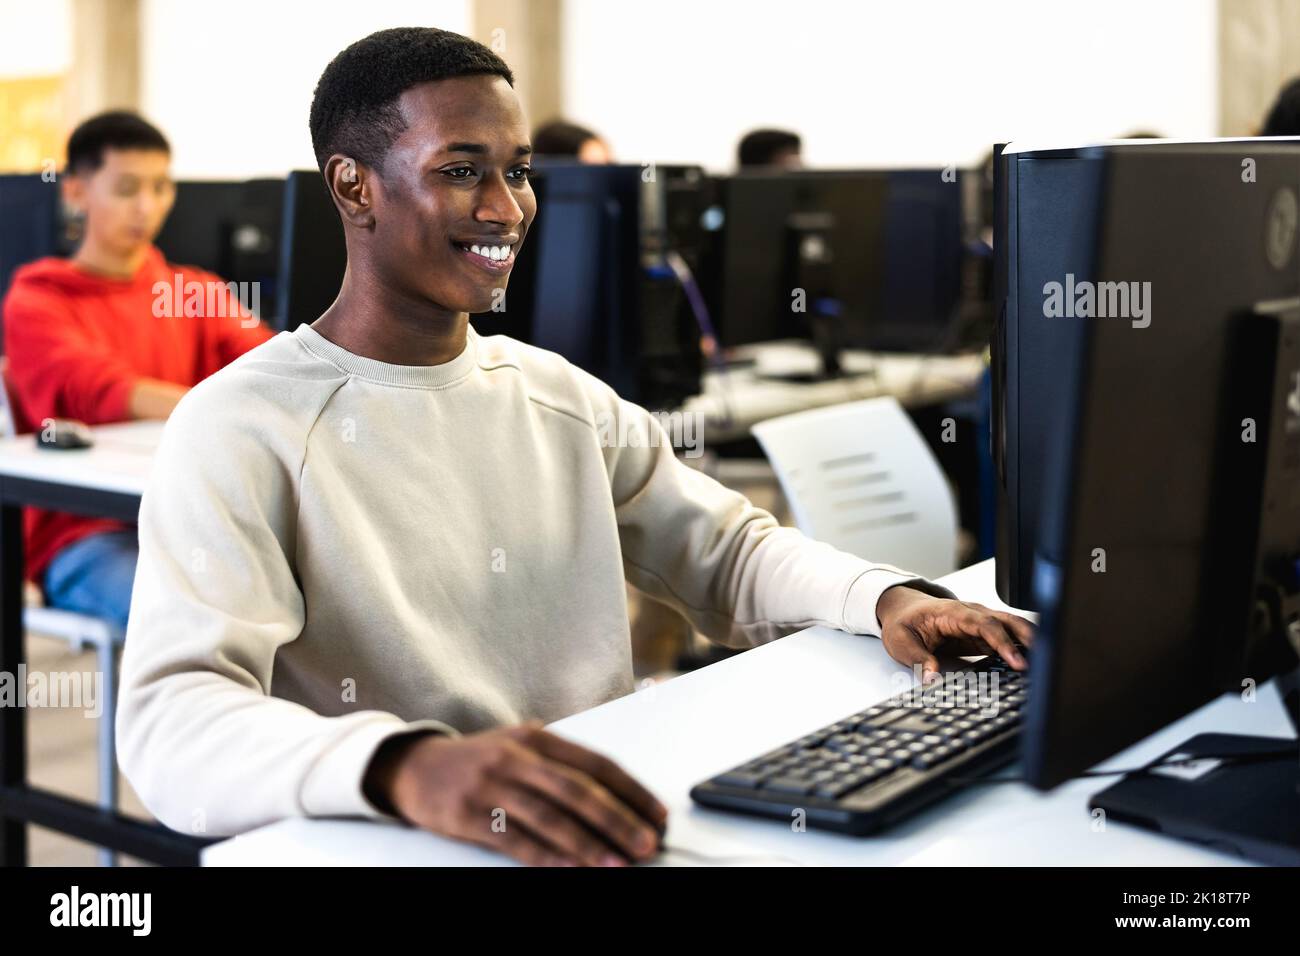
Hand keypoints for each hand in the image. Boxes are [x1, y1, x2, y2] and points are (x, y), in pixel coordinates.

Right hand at [364, 721, 667, 866]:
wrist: (415, 767)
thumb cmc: (480, 760)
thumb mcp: (521, 747)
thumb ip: (562, 767)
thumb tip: (617, 802)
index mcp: (537, 737)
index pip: (596, 763)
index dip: (631, 790)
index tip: (657, 814)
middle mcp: (516, 756)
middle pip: (577, 790)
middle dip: (617, 819)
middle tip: (645, 843)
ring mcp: (491, 785)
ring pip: (550, 816)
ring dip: (588, 843)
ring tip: (616, 862)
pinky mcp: (469, 815)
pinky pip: (515, 840)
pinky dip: (547, 856)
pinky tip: (571, 868)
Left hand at [874, 586, 1034, 683]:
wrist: (903, 610)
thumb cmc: (903, 623)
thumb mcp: (900, 642)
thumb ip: (917, 659)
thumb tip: (932, 679)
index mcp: (953, 613)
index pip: (985, 625)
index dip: (1003, 642)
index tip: (1016, 661)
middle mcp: (972, 614)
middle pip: (1007, 621)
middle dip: (1029, 638)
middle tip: (1045, 659)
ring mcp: (980, 623)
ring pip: (1012, 627)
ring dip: (1031, 641)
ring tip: (1048, 662)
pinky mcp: (983, 635)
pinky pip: (1007, 639)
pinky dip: (1022, 648)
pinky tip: (1034, 662)